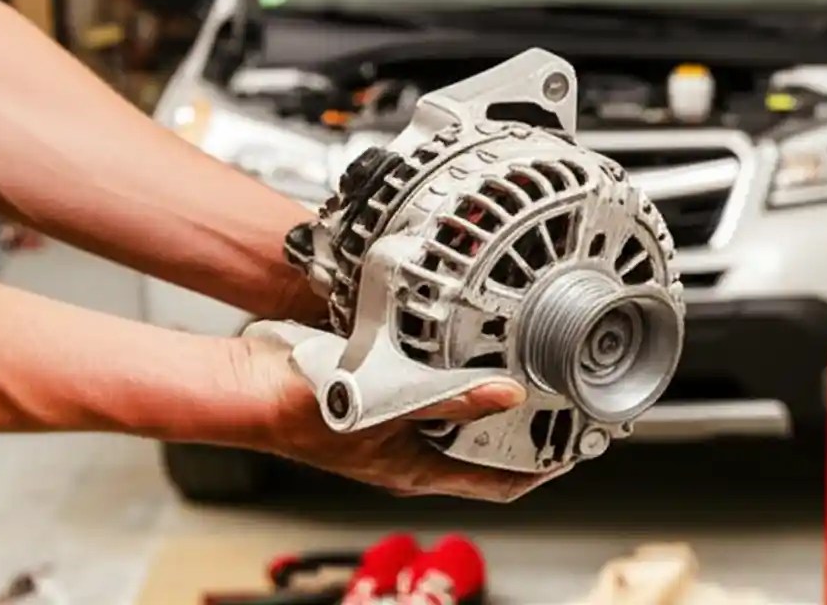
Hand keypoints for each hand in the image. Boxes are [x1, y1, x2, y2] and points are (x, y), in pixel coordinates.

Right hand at [233, 335, 564, 501]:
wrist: (250, 383)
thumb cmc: (301, 411)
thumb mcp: (387, 404)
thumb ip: (449, 400)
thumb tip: (505, 396)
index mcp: (417, 469)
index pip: (499, 483)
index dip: (542, 468)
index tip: (575, 446)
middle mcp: (413, 450)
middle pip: (487, 446)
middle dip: (526, 424)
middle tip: (561, 394)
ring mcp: (400, 422)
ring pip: (464, 411)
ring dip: (492, 391)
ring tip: (528, 365)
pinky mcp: (388, 392)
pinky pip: (437, 382)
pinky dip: (459, 367)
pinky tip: (472, 342)